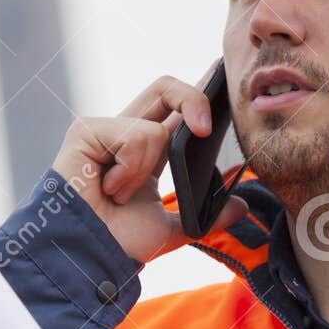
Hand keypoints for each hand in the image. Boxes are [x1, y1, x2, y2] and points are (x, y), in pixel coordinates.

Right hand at [51, 69, 247, 262]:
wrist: (90, 258)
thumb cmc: (119, 243)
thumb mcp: (175, 229)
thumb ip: (207, 216)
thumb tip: (241, 206)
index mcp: (145, 151)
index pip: (175, 108)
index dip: (198, 89)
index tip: (221, 70)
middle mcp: (125, 134)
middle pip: (165, 88)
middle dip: (193, 98)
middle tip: (205, 129)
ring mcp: (104, 130)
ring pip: (155, 127)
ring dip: (146, 170)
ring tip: (120, 195)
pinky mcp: (87, 130)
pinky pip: (135, 136)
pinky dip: (130, 169)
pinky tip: (108, 187)